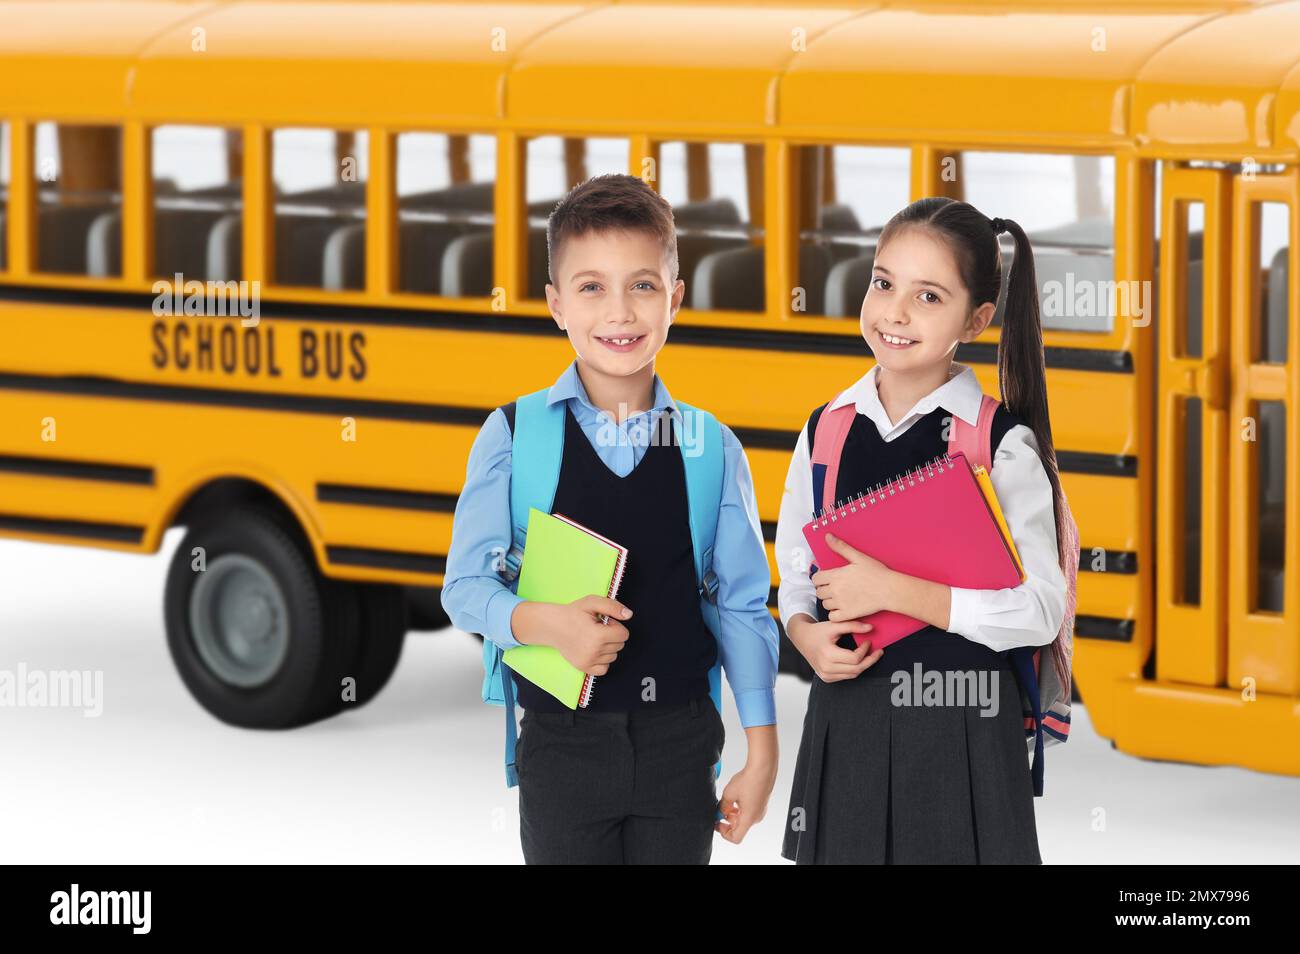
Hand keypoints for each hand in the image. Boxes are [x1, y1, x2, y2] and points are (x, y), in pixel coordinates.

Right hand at [510, 596, 630, 674]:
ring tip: (593, 638)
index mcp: (598, 635)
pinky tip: (594, 650)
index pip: (624, 635)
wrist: (553, 626)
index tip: (604, 623)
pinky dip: (603, 660)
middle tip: (597, 629)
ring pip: (613, 656)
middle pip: (619, 646)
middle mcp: (594, 651)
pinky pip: (604, 669)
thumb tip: (629, 615)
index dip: (616, 626)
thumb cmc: (573, 613)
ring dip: (608, 647)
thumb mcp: (592, 602)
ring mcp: (588, 661)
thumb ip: (613, 606)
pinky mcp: (583, 668)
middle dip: (612, 636)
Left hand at [716, 761, 775, 843]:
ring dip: (733, 814)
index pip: (736, 837)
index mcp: (749, 818)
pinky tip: (736, 796)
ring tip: (727, 801)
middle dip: (727, 820)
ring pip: (744, 819)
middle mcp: (756, 817)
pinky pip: (749, 812)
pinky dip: (740, 808)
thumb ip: (723, 807)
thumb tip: (720, 812)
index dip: (724, 833)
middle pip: (739, 827)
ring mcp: (760, 811)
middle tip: (719, 810)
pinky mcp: (761, 804)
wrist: (762, 768)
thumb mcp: (729, 794)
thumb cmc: (749, 780)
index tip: (718, 823)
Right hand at [786, 614, 882, 682]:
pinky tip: (857, 661)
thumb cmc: (818, 631)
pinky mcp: (826, 678)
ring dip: (863, 665)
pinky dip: (854, 669)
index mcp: (828, 654)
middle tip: (878, 652)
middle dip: (870, 660)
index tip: (868, 642)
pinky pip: (846, 676)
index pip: (855, 658)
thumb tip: (871, 628)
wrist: (802, 639)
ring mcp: (825, 675)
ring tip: (869, 655)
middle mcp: (826, 668)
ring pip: (853, 675)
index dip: (865, 651)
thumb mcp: (834, 625)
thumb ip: (853, 625)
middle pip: (856, 669)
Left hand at [811, 533, 897, 619]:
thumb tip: (828, 537)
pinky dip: (835, 614)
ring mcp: (841, 603)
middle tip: (835, 588)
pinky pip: (832, 617)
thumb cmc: (876, 573)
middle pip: (819, 592)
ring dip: (829, 602)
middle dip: (824, 590)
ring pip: (824, 605)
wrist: (889, 590)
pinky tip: (842, 608)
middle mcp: (835, 590)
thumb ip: (840, 547)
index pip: (816, 579)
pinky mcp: (848, 614)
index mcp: (836, 575)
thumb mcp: (858, 557)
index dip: (820, 579)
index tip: (827, 579)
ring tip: (840, 598)